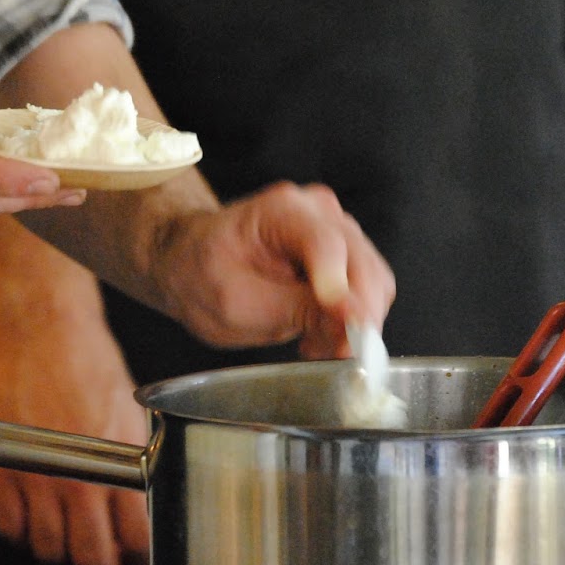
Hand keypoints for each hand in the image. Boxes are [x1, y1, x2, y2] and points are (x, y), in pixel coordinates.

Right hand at [0, 319, 149, 564]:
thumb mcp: (133, 412)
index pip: (135, 539)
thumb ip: (136, 461)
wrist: (44, 329)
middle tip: (107, 550)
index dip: (140, 554)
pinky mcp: (3, 468)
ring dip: (61, 549)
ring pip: (47, 549)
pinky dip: (23, 532)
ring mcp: (36, 476)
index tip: (139, 550)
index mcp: (115, 463)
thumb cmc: (89, 361)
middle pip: (90, 557)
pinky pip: (9, 527)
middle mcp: (75, 477)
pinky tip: (37, 516)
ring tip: (71, 533)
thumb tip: (146, 500)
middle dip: (103, 562)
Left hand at [151, 181, 395, 359]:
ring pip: (373, 278)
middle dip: (357, 317)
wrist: (191, 260)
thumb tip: (353, 320)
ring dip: (353, 322)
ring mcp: (334, 227)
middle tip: (334, 354)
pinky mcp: (344, 250)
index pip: (326, 244)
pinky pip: (366, 287)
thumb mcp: (237, 304)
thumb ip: (297, 310)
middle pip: (363, 264)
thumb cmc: (202, 274)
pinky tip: (316, 332)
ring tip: (313, 343)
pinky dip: (349, 318)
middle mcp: (317, 210)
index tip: (348, 329)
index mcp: (281, 210)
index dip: (342, 289)